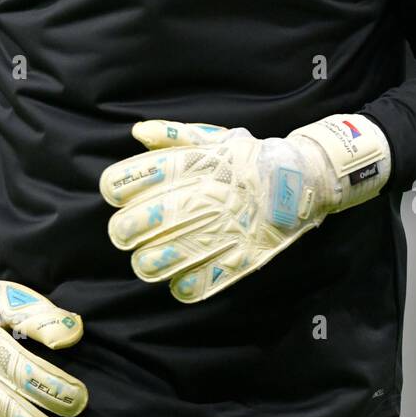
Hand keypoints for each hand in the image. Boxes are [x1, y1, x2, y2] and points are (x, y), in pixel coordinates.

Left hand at [99, 115, 389, 303]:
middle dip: (124, 231)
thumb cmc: (248, 160)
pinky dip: (181, 285)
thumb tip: (137, 131)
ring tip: (146, 260)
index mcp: (189, 166)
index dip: (117, 190)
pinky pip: (195, 284)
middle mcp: (197, 198)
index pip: (131, 180)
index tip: (116, 196)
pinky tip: (179, 280)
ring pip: (159, 259)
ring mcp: (216, 232)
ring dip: (146, 262)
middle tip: (125, 234)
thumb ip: (173, 136)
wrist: (299, 180)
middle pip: (138, 224)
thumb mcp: (214, 139)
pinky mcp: (235, 260)